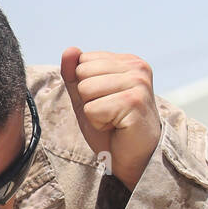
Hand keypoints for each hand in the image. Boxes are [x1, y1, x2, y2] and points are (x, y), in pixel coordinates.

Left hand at [60, 48, 161, 191]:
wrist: (134, 159)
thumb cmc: (112, 129)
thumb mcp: (86, 99)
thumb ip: (74, 74)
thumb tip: (69, 50)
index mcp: (127, 61)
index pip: (83, 61)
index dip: (86, 88)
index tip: (106, 102)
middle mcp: (136, 67)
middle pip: (82, 73)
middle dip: (88, 100)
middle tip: (109, 114)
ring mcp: (138, 83)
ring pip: (86, 90)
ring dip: (93, 113)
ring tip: (113, 120)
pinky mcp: (134, 102)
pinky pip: (92, 109)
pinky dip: (98, 124)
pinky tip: (117, 128)